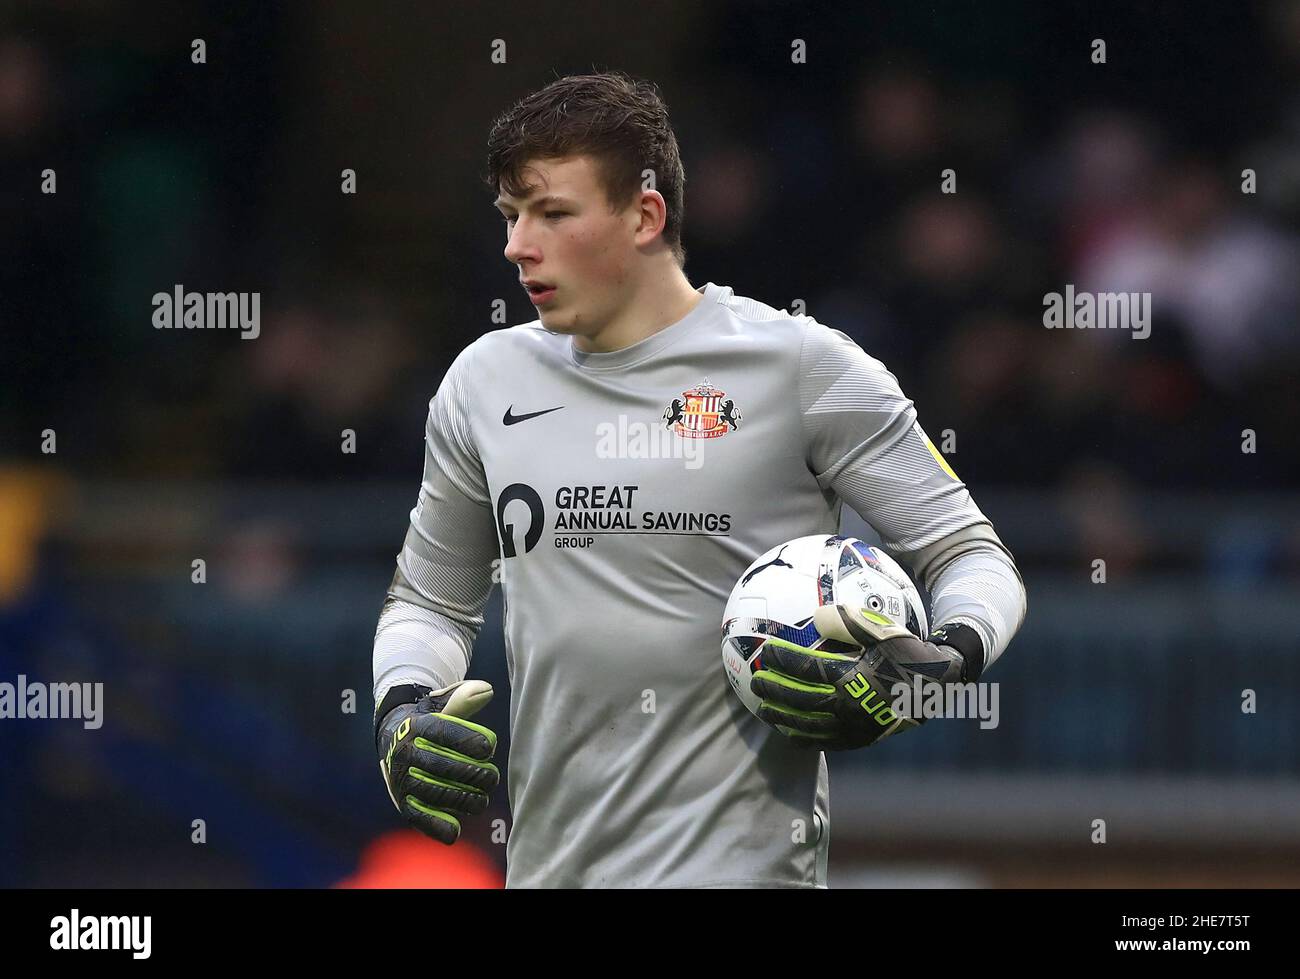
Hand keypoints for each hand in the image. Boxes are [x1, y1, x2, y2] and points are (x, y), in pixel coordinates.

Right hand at [376, 679, 499, 842]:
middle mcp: (405, 752)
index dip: (467, 740)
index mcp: (416, 725)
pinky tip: (454, 832)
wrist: (394, 737)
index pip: (442, 731)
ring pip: (431, 791)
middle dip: (471, 774)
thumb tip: (487, 691)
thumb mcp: (443, 703)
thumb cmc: (429, 719)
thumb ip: (466, 697)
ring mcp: (402, 778)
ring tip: (482, 800)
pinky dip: (434, 825)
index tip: (489, 747)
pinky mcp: (402, 800)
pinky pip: (416, 815)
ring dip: (461, 799)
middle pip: (440, 765)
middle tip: (491, 778)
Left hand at [750, 604, 968, 750]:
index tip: (765, 651)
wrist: (935, 684)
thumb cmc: (905, 650)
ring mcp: (853, 727)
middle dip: (774, 689)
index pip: (806, 668)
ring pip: (808, 725)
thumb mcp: (881, 629)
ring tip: (763, 708)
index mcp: (852, 677)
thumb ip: (847, 621)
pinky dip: (802, 737)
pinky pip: (825, 741)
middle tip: (755, 680)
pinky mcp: (860, 740)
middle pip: (800, 699)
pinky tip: (789, 731)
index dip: (782, 660)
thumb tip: (814, 615)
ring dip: (782, 716)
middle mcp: (849, 705)